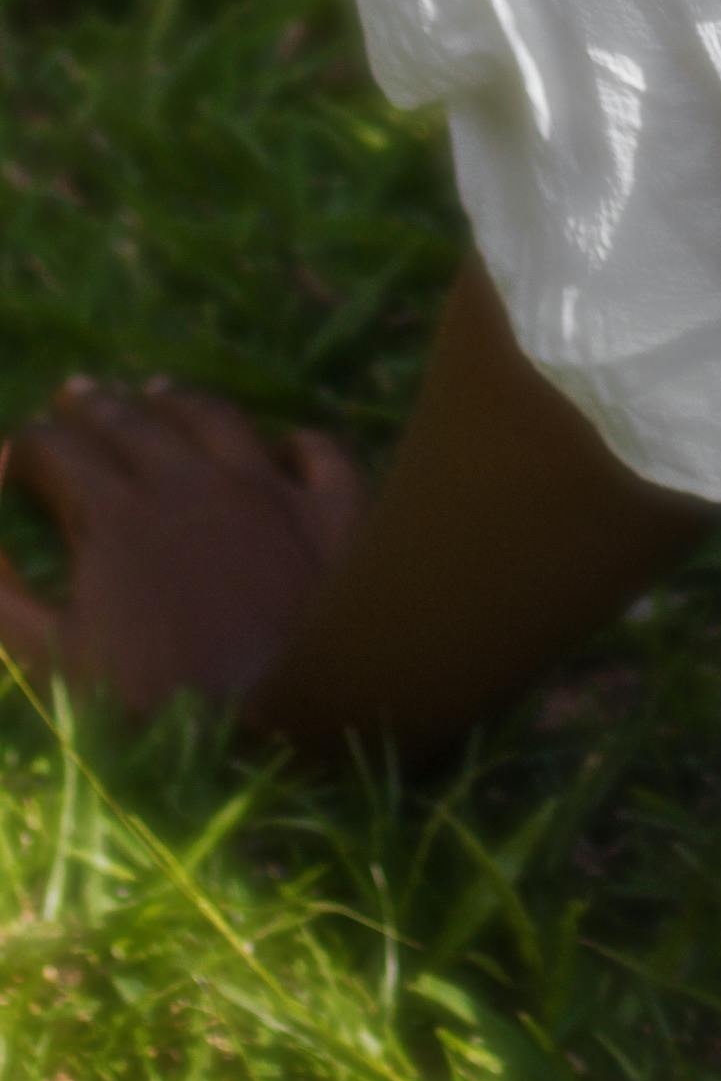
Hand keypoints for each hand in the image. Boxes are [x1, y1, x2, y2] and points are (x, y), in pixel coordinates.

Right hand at [0, 379, 365, 725]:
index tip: (20, 443)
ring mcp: (267, 484)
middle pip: (134, 424)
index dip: (34, 445)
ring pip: (217, 419)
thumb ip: (7, 600)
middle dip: (96, 407)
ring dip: (181, 400)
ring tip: (159, 390)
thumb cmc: (163, 689)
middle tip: (76, 392)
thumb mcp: (58, 657)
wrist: (288, 690)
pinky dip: (300, 443)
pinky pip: (318, 455)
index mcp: (117, 512)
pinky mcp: (329, 505)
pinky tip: (290, 440)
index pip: (60, 454)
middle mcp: (190, 479)